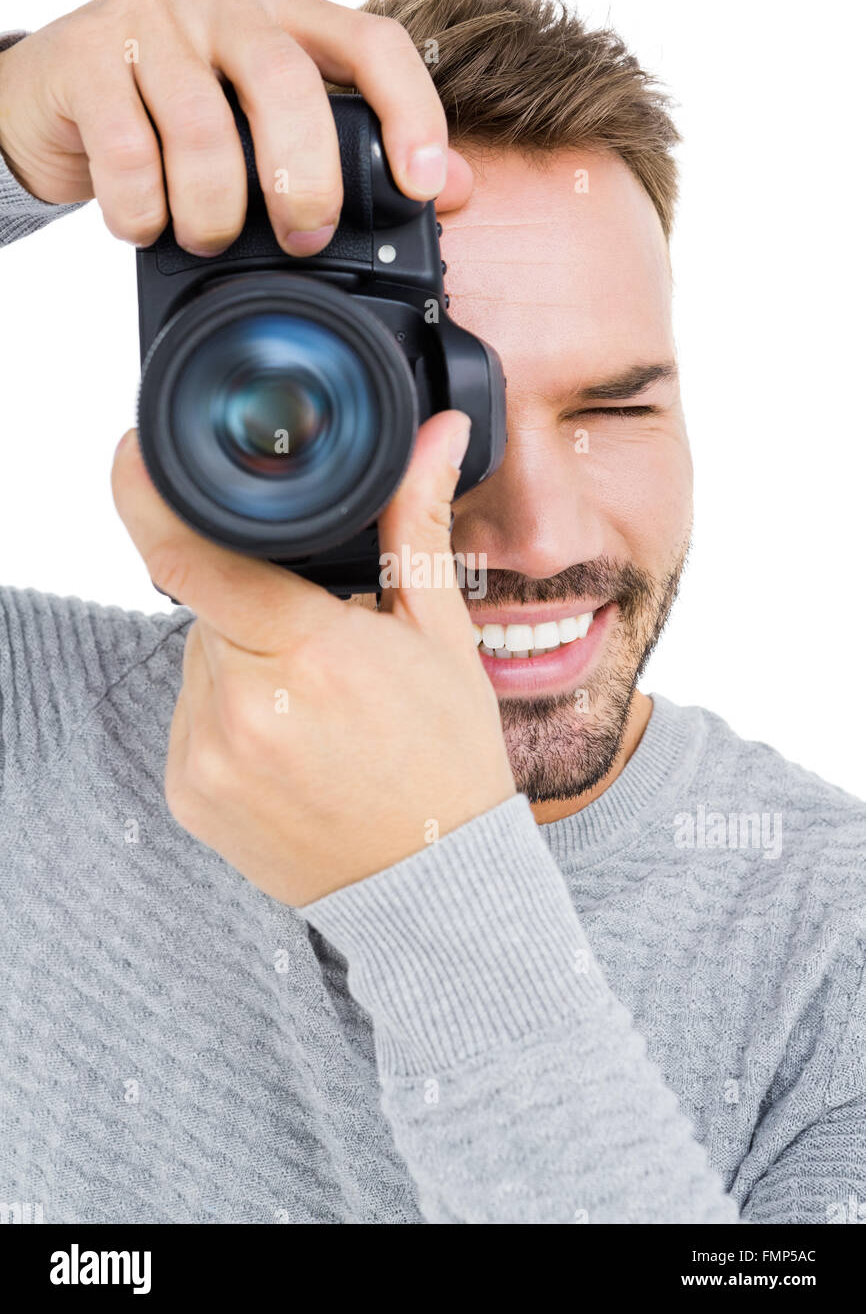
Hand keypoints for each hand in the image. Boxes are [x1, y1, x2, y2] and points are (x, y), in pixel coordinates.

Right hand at [0, 0, 472, 251]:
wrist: (51, 96)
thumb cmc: (169, 111)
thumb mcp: (262, 125)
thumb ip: (350, 148)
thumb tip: (456, 189)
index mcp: (281, 14)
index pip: (369, 42)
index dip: (411, 113)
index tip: (425, 186)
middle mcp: (221, 1)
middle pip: (289, 86)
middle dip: (306, 181)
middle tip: (304, 239)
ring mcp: (149, 21)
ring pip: (205, 131)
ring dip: (213, 213)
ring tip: (207, 239)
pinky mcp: (85, 57)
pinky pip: (129, 154)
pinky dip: (143, 213)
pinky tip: (145, 224)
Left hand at [111, 411, 515, 906]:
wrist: (433, 884)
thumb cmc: (446, 757)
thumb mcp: (438, 634)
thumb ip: (413, 524)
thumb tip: (437, 433)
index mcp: (309, 653)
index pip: (194, 553)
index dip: (145, 493)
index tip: (134, 457)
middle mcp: (244, 708)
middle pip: (209, 604)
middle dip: (253, 602)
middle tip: (321, 641)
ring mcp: (207, 758)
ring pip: (198, 659)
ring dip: (239, 657)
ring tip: (313, 705)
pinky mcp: (187, 795)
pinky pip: (191, 718)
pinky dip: (227, 713)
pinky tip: (287, 744)